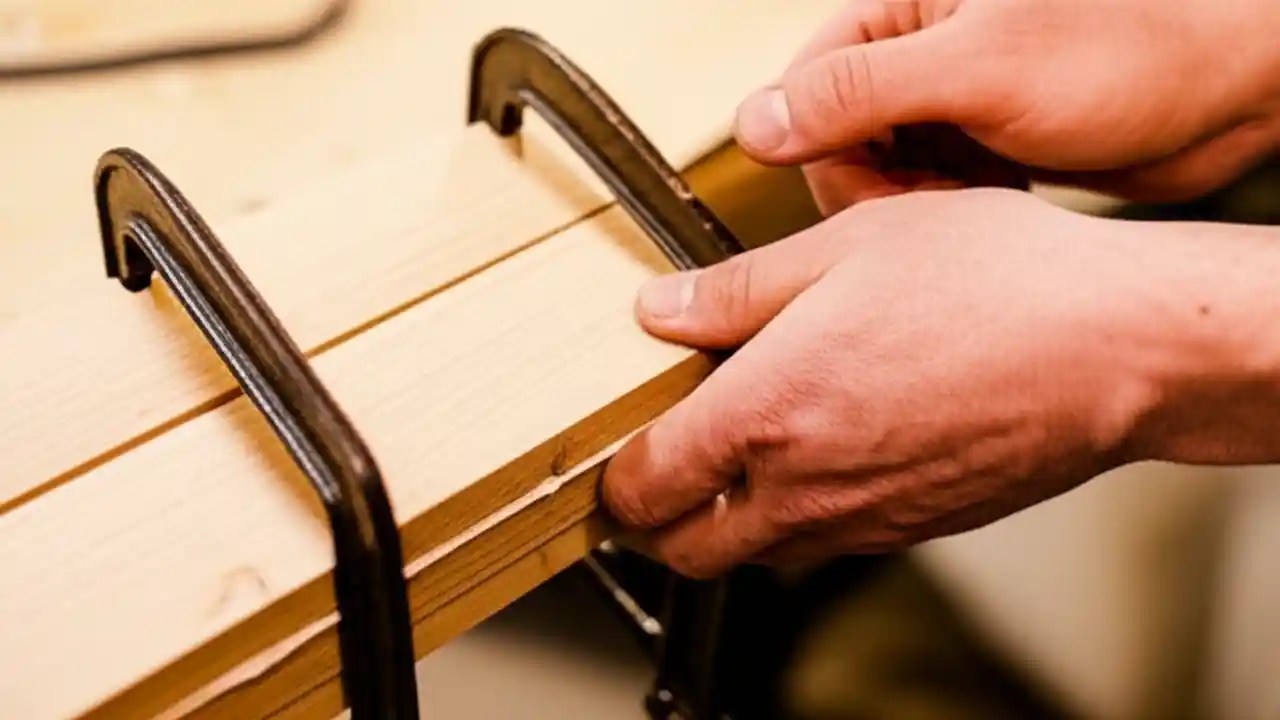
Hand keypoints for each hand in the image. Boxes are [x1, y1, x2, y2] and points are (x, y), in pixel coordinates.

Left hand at [601, 189, 1200, 577]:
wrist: (1114, 350)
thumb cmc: (991, 285)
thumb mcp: (842, 250)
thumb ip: (733, 292)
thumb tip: (658, 310)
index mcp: (766, 416)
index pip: (645, 488)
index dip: (614, 474)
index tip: (615, 446)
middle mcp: (805, 490)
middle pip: (686, 550)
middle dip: (657, 517)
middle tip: (663, 457)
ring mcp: (862, 523)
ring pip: (754, 554)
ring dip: (727, 519)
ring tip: (745, 444)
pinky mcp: (912, 531)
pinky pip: (824, 545)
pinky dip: (798, 516)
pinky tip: (826, 446)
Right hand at [733, 0, 1279, 212]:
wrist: (1239, 86)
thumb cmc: (1136, 48)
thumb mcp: (984, 69)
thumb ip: (863, 93)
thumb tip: (757, 125)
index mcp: (904, 6)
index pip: (807, 87)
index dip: (819, 151)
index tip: (862, 200)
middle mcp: (918, 49)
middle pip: (836, 138)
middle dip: (872, 188)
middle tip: (928, 212)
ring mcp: (949, 97)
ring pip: (879, 172)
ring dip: (908, 208)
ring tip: (965, 214)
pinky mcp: (981, 140)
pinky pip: (925, 189)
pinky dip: (943, 215)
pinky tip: (986, 214)